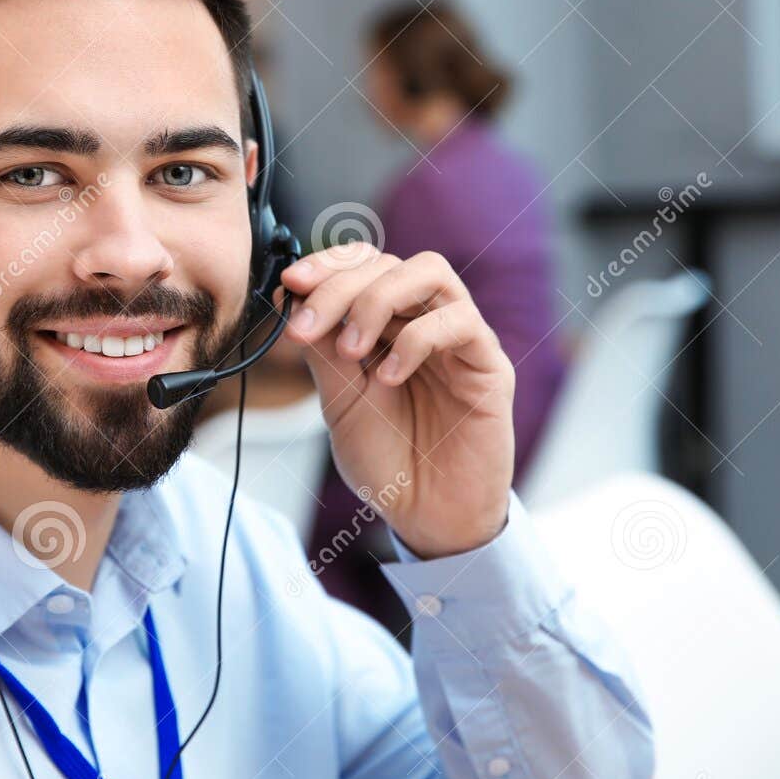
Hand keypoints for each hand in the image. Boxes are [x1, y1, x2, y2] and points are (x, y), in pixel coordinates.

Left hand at [278, 244, 513, 557]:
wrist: (428, 515)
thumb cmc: (388, 459)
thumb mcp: (340, 402)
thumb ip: (324, 351)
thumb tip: (293, 297)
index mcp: (387, 325)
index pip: (363, 265)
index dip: (326, 265)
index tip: (290, 284)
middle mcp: (424, 321)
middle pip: (388, 264)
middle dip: (339, 288)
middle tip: (307, 327)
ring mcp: (459, 339)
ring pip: (430, 273)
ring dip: (378, 300)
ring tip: (351, 349)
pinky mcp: (489, 365)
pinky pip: (459, 322)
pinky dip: (416, 340)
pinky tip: (389, 378)